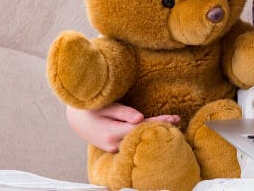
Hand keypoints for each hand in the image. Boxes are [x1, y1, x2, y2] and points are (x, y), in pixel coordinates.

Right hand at [65, 103, 180, 152]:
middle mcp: (114, 144)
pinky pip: (133, 140)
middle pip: (142, 135)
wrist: (75, 119)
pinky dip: (145, 134)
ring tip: (172, 123)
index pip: (141, 128)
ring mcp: (115, 148)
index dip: (157, 123)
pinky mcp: (116, 147)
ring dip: (154, 131)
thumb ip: (123, 112)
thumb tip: (141, 118)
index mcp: (112, 133)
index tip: (173, 118)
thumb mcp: (105, 106)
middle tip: (178, 119)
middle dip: (160, 127)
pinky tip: (156, 129)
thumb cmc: (90, 109)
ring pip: (138, 139)